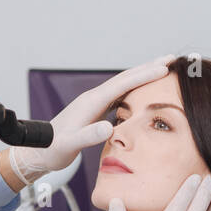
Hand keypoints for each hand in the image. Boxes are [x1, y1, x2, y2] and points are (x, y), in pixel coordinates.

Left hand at [6, 55, 176, 185]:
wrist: (38, 151)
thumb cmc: (53, 149)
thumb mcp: (71, 145)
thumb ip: (89, 136)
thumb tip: (110, 127)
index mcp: (91, 102)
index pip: (123, 84)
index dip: (145, 75)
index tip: (165, 68)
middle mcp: (94, 97)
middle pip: (126, 78)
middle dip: (149, 67)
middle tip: (171, 59)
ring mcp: (94, 103)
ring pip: (124, 85)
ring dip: (143, 76)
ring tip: (163, 70)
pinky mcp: (95, 111)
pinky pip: (120, 96)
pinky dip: (135, 90)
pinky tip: (143, 92)